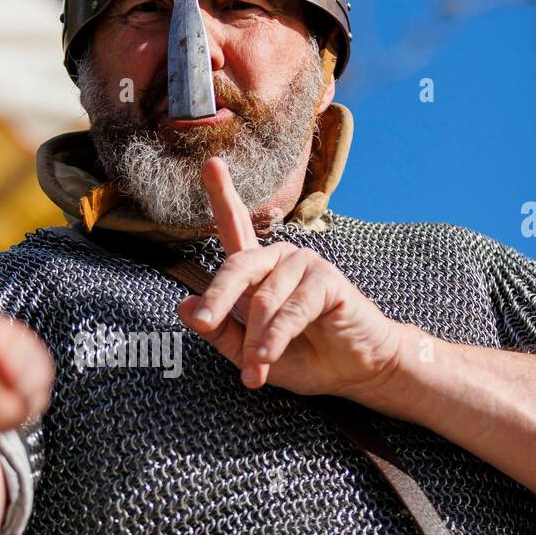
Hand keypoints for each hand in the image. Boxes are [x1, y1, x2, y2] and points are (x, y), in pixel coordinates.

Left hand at [177, 157, 403, 398]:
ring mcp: (304, 264)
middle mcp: (279, 259)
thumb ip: (220, 332)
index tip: (210, 162)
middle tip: (202, 323)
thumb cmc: (303, 357)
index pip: (236, 226)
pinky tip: (268, 358)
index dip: (222, 194)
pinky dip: (277, 337)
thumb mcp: (250, 352)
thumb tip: (183, 306)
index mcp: (258, 270)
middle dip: (217, 298)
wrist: (353, 372)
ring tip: (256, 371)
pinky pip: (291, 308)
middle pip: (237, 265)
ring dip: (258, 340)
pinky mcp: (327, 279)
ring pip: (264, 300)